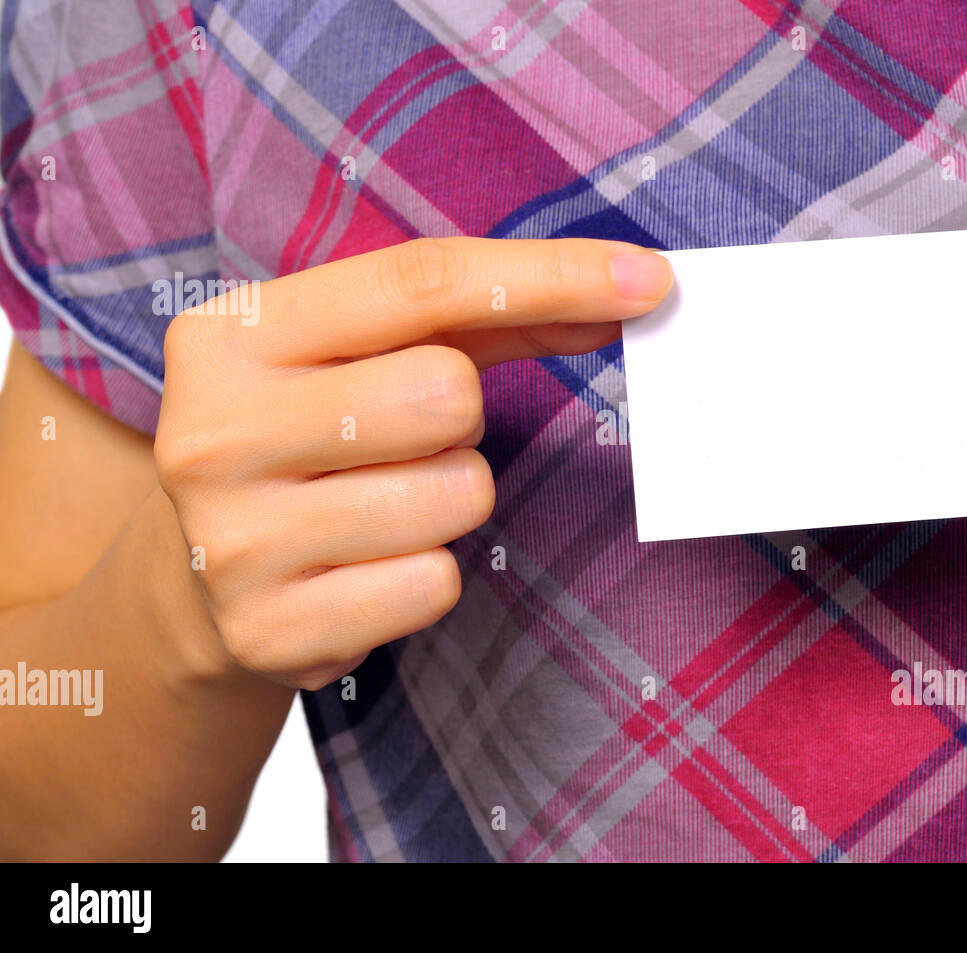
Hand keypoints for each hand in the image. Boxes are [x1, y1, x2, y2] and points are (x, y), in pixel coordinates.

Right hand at [154, 237, 672, 688]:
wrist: (196, 577)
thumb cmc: (314, 437)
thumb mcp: (368, 354)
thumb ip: (491, 314)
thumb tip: (630, 290)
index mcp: (234, 332)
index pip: (422, 281)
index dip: (551, 275)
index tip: (649, 281)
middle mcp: (214, 429)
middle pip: (446, 394)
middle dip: (464, 419)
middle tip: (411, 440)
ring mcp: (234, 538)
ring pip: (456, 496)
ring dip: (453, 499)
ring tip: (383, 504)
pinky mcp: (269, 628)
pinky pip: (436, 585)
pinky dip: (429, 575)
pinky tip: (367, 569)